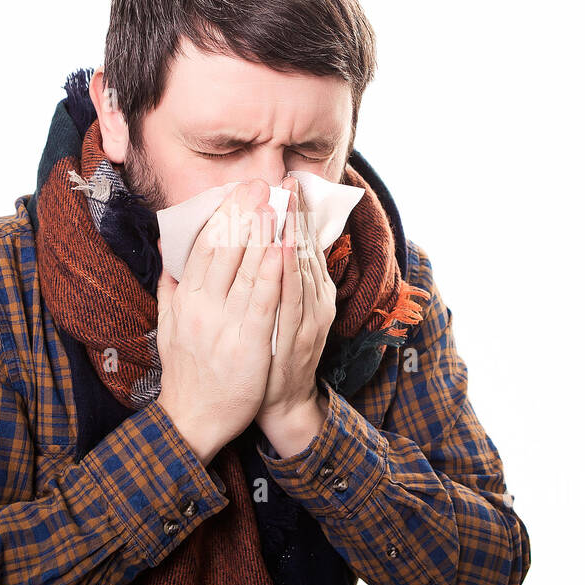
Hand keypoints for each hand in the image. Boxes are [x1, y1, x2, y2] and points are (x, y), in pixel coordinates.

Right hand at [154, 179, 282, 464]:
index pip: (203, 248)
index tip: (238, 192)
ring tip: (275, 204)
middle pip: (223, 251)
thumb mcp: (168, 326)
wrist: (194, 419)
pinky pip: (261, 301)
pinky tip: (283, 248)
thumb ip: (169, 287)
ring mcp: (224, 326)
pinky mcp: (248, 344)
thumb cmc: (186, 372)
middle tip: (260, 184)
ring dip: (261, 233)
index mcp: (185, 301)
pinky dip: (272, 272)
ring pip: (244, 270)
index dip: (222, 217)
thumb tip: (166, 250)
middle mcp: (201, 308)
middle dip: (243, 215)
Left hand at [255, 173, 336, 454]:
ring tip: (286, 202)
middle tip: (289, 182)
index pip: (305, 242)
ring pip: (302, 269)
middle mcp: (317, 299)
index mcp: (313, 289)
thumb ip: (276, 275)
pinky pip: (292, 300)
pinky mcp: (300, 338)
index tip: (289, 182)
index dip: (299, 212)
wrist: (282, 403)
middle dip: (298, 214)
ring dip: (294, 234)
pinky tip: (281, 248)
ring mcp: (311, 319)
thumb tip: (267, 238)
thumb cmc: (273, 350)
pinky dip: (288, 273)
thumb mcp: (280, 307)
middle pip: (307, 249)